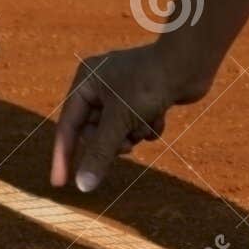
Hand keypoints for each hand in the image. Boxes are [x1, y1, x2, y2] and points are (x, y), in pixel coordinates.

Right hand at [51, 44, 202, 191]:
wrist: (190, 63)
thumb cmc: (149, 85)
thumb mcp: (119, 121)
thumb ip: (99, 154)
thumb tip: (83, 185)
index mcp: (86, 81)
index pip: (68, 125)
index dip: (63, 156)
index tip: (59, 184)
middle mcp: (100, 85)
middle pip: (94, 132)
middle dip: (112, 142)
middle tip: (127, 146)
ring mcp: (122, 92)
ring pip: (117, 132)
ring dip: (133, 134)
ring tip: (146, 122)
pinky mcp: (142, 98)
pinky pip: (135, 125)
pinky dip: (147, 126)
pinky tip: (160, 115)